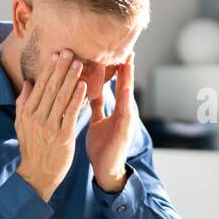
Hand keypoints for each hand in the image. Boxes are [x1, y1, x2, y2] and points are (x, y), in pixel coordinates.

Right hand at [15, 49, 87, 201]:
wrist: (38, 174)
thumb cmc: (32, 148)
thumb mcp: (21, 125)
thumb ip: (23, 103)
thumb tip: (27, 83)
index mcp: (26, 113)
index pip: (40, 87)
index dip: (49, 70)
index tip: (56, 55)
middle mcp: (36, 118)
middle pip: (50, 88)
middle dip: (61, 69)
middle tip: (70, 52)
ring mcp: (49, 127)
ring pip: (61, 98)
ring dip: (71, 79)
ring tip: (79, 64)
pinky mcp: (63, 137)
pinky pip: (70, 113)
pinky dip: (77, 98)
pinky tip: (83, 86)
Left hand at [86, 52, 135, 192]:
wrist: (106, 170)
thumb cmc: (103, 146)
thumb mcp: (97, 121)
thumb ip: (97, 106)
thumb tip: (90, 89)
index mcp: (117, 110)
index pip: (118, 85)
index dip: (118, 69)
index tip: (117, 51)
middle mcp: (125, 114)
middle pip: (126, 86)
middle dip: (127, 68)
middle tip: (128, 48)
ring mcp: (127, 123)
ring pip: (128, 97)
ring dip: (128, 80)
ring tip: (128, 63)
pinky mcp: (125, 133)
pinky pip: (126, 114)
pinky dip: (127, 101)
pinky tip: (126, 90)